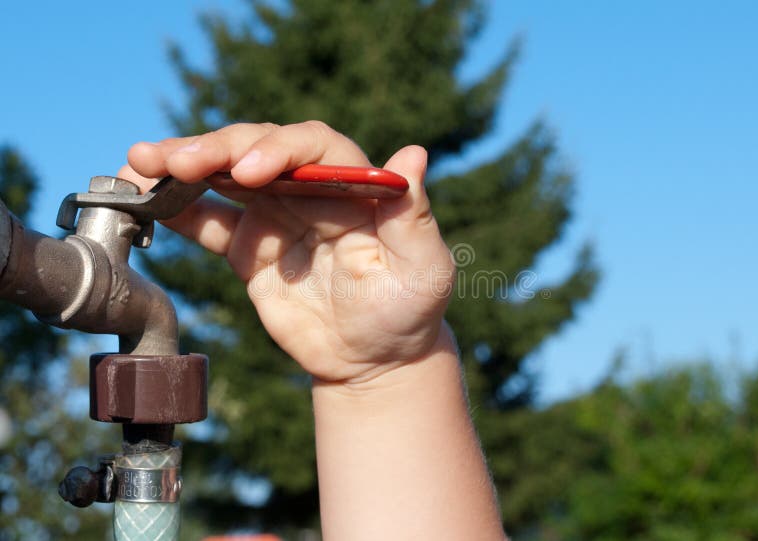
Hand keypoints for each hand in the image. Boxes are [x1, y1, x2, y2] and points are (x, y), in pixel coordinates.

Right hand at [120, 121, 454, 383]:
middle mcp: (309, 190)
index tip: (246, 171)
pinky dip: (176, 212)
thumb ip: (413, 215)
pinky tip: (144, 203)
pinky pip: (208, 223)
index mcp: (352, 184)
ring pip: (222, 178)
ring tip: (139, 166)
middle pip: (256, 150)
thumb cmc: (408, 311)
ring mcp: (275, 216)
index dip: (276, 149)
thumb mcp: (423, 267)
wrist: (373, 359)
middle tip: (174, 162)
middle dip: (214, 150)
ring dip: (181, 167)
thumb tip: (414, 155)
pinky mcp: (249, 249)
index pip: (311, 146)